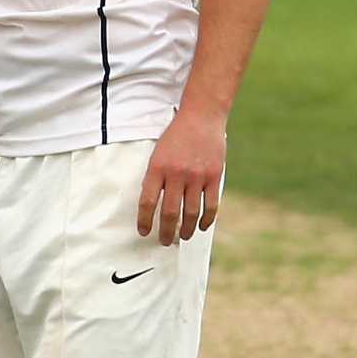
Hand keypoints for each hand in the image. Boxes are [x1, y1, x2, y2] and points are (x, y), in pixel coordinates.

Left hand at [137, 105, 226, 244]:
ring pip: (191, 212)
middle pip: (170, 212)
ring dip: (186, 229)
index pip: (147, 201)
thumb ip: (156, 176)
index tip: (144, 232)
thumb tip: (153, 203)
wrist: (202, 116)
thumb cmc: (177, 135)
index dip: (145, 220)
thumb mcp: (158, 152)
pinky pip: (211, 205)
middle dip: (166, 231)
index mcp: (158, 167)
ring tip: (183, 237)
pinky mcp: (213, 176)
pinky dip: (206, 219)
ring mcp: (197, 176)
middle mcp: (176, 173)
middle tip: (164, 241)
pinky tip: (202, 226)